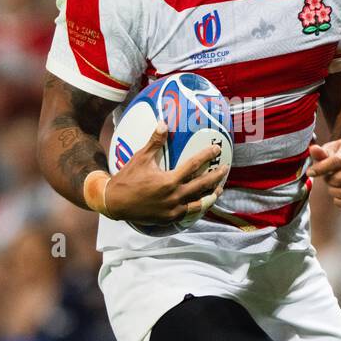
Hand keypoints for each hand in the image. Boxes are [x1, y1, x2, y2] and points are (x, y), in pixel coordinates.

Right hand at [105, 122, 227, 222]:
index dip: (207, 156)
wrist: (115, 202)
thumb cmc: (128, 178)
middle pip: (202, 185)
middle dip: (216, 176)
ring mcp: (173, 209)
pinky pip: (189, 212)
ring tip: (219, 189)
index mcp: (169, 181)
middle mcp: (175, 196)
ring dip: (211, 195)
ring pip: (200, 203)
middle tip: (225, 169)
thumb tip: (163, 122)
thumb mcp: (141, 158)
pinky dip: (198, 206)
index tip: (216, 150)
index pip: (194, 165)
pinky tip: (202, 202)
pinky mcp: (170, 217)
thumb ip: (155, 142)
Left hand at [308, 137, 340, 209]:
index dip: (320, 168)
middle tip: (328, 174)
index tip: (310, 172)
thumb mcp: (334, 147)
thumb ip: (322, 152)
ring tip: (333, 183)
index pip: (335, 162)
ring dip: (332, 190)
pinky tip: (337, 196)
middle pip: (337, 180)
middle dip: (327, 179)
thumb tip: (312, 150)